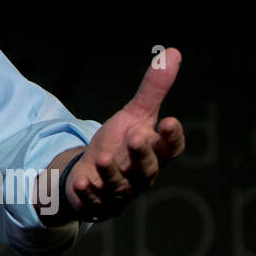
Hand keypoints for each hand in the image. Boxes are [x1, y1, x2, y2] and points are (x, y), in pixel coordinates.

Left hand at [64, 47, 186, 220]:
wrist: (93, 171)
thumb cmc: (120, 143)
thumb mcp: (135, 114)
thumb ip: (153, 89)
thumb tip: (174, 52)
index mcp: (155, 153)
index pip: (171, 148)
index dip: (171, 137)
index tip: (169, 121)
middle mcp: (141, 175)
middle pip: (147, 168)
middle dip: (142, 153)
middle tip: (134, 136)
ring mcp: (121, 191)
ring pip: (120, 186)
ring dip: (112, 173)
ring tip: (103, 158)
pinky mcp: (99, 203)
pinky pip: (95, 201)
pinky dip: (89, 192)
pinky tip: (81, 182)